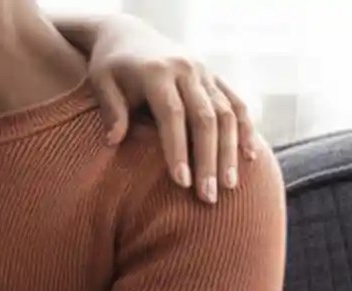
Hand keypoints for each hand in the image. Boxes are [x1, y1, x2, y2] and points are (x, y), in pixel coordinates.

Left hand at [86, 14, 257, 203]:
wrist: (127, 33)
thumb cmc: (109, 65)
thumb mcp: (101, 82)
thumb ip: (111, 110)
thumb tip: (113, 142)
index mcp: (158, 72)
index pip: (172, 115)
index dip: (177, 150)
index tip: (181, 183)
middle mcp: (187, 70)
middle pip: (205, 118)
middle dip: (209, 160)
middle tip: (208, 196)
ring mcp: (204, 72)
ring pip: (226, 113)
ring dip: (230, 151)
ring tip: (229, 186)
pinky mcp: (214, 76)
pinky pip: (236, 103)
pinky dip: (246, 129)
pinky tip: (249, 157)